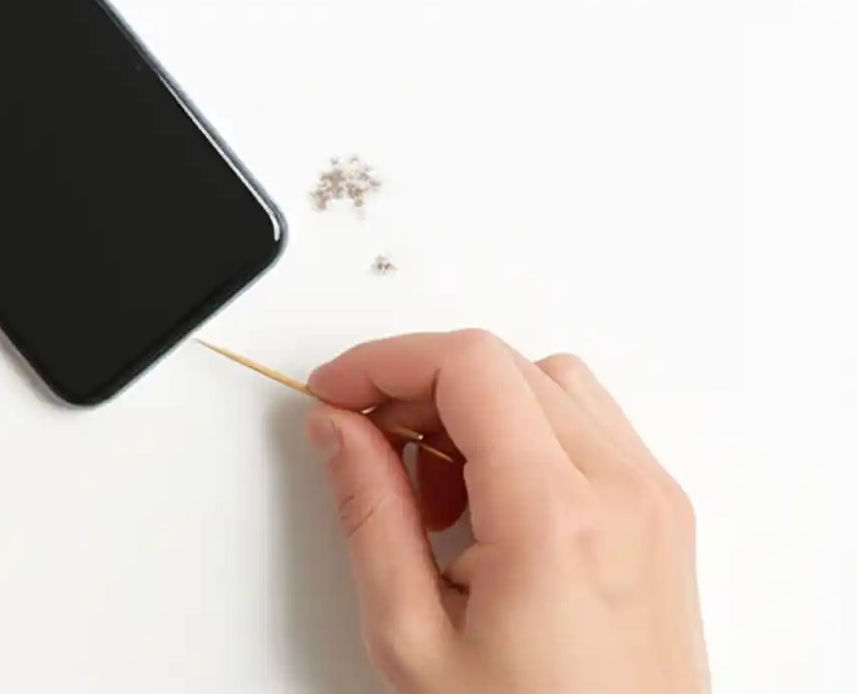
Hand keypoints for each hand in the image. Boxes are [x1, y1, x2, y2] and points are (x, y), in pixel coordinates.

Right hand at [305, 331, 709, 693]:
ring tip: (434, 497)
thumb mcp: (413, 637)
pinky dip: (523, 436)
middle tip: (369, 447)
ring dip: (474, 412)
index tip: (338, 392)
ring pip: (549, 384)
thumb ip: (369, 513)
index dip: (385, 363)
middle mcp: (622, 491)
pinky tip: (487, 507)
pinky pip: (586, 426)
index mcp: (556, 517)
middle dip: (418, 388)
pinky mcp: (662, 515)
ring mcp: (653, 499)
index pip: (467, 365)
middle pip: (504, 365)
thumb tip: (340, 430)